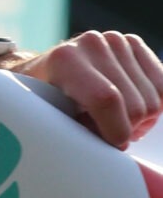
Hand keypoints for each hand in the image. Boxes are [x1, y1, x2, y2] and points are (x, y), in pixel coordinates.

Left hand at [14, 29, 162, 147]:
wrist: (46, 72)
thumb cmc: (49, 104)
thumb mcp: (54, 121)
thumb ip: (77, 135)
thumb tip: (106, 157)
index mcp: (65, 61)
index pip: (106, 99)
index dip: (116, 131)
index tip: (110, 143)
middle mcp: (92, 44)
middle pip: (136, 106)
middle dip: (127, 129)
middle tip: (107, 128)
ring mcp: (114, 41)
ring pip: (154, 101)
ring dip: (140, 119)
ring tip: (115, 116)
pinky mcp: (133, 44)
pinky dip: (156, 104)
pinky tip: (131, 102)